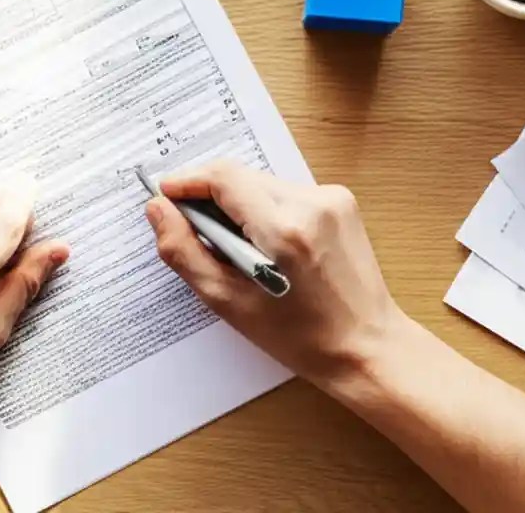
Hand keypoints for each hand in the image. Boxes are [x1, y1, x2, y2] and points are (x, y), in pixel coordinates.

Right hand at [144, 160, 404, 390]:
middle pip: (241, 177)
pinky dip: (266, 212)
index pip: (223, 177)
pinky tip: (268, 248)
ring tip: (237, 251)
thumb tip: (158, 209)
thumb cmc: (300, 337)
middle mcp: (311, 203)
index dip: (187, 181)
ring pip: (262, 184)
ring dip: (239, 207)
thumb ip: (184, 251)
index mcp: (283, 229)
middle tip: (196, 234)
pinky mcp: (342, 202)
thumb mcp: (228, 302)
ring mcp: (332, 198)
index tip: (165, 196)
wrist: (366, 347)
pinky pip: (286, 193)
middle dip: (210, 198)